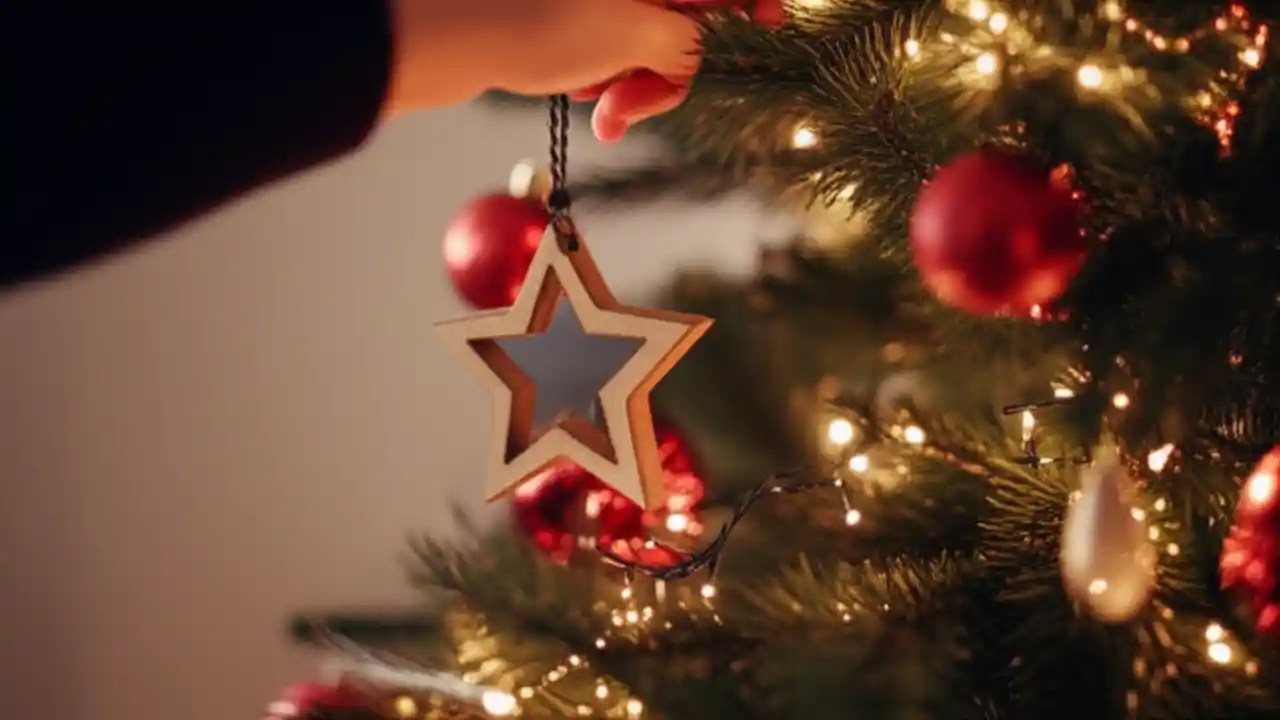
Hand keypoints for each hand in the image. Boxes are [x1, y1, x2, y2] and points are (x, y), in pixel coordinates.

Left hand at [384, 0, 783, 140]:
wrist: (442, 33)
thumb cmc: (542, 21)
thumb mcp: (638, 33)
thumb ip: (684, 44)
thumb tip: (685, 55)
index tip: (772, 22)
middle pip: (680, 10)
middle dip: (669, 58)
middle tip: (630, 103)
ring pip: (642, 32)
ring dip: (629, 72)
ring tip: (593, 96)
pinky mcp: (562, 12)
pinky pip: (604, 40)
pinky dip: (599, 69)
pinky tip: (572, 86)